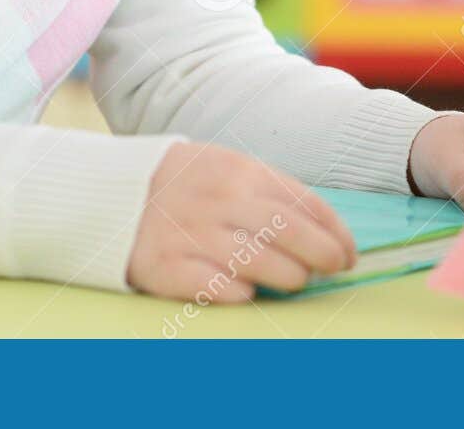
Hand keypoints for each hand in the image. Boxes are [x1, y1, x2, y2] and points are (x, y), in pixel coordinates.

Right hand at [127, 141, 357, 301]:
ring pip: (260, 262)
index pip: (304, 202)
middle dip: (323, 255)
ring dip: (289, 276)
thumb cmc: (189, 185)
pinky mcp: (166, 266)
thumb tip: (324, 230)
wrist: (114, 192)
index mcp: (241, 171)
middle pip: (289, 232)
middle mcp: (220, 201)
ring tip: (295, 280)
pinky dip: (239, 293)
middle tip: (333, 270)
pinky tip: (248, 292)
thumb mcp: (230, 170)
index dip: (335, 231)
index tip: (349, 253)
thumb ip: (271, 193)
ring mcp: (193, 234)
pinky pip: (215, 287)